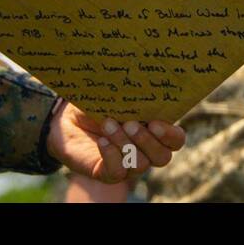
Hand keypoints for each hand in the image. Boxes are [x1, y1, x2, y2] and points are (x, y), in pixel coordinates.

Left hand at [47, 102, 185, 183]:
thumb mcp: (114, 94)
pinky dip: (111, 155)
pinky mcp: (108, 173)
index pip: (176, 140)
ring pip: (140, 164)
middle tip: (129, 123)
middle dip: (147, 141)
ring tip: (108, 124)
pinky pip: (118, 172)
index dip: (171, 134)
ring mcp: (128, 164)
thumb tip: (139, 71)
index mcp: (154, 130)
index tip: (155, 122)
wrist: (67, 121)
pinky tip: (101, 141)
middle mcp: (146, 151)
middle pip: (163, 157)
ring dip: (125, 143)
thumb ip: (129, 92)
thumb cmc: (96, 103)